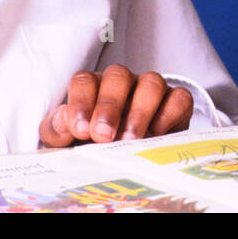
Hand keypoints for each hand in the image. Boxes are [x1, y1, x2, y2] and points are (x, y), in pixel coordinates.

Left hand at [39, 64, 193, 145]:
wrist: (125, 162)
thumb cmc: (92, 146)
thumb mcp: (66, 141)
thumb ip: (58, 129)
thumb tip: (66, 119)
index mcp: (93, 88)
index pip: (85, 80)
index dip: (81, 101)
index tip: (79, 129)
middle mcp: (123, 84)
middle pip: (118, 76)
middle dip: (109, 105)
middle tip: (103, 135)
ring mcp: (151, 91)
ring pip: (151, 82)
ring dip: (140, 111)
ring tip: (130, 141)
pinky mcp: (176, 104)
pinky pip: (179, 98)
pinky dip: (169, 115)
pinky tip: (156, 136)